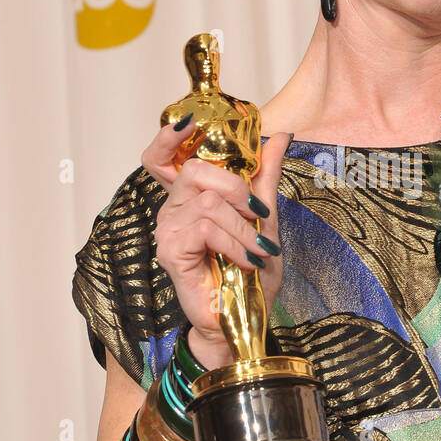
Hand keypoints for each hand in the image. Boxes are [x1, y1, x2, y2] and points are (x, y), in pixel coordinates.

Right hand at [141, 121, 290, 360]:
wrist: (243, 318)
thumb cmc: (249, 274)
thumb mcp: (264, 219)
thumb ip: (266, 177)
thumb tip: (280, 135)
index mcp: (190, 198)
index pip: (161, 157)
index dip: (166, 137)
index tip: (185, 121)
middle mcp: (173, 209)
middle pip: (194, 169)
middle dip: (235, 187)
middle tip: (257, 214)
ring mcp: (168, 230)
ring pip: (209, 202)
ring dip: (243, 228)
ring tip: (258, 251)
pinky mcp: (170, 252)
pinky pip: (206, 228)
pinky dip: (235, 243)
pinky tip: (246, 260)